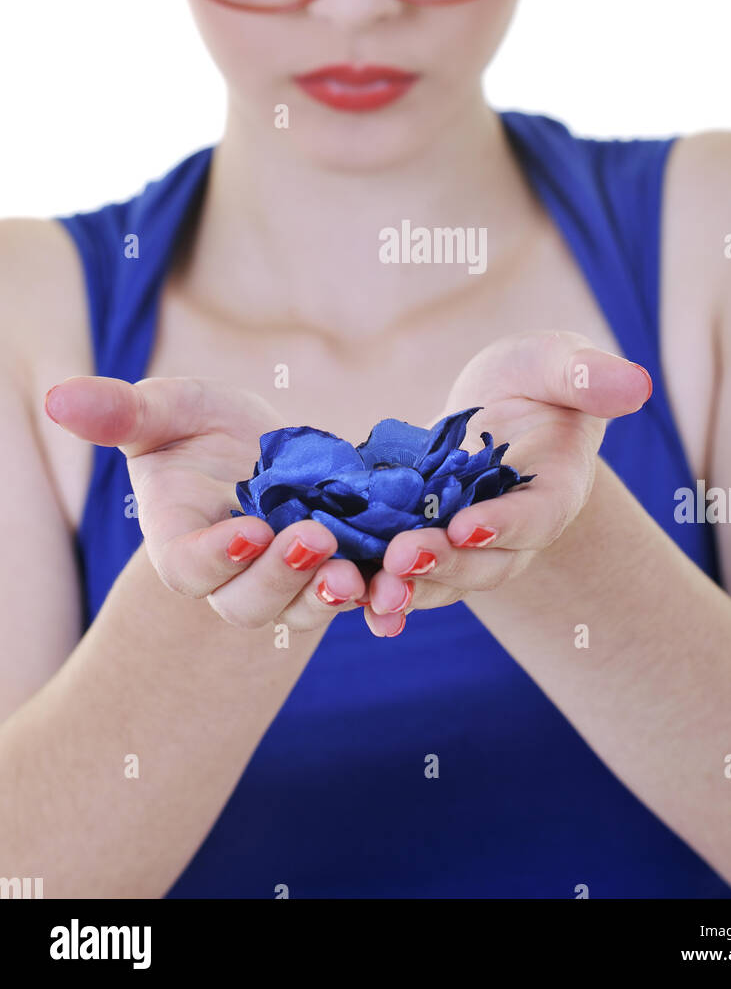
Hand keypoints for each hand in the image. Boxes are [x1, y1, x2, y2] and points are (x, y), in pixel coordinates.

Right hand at [44, 376, 368, 632]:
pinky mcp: (341, 574)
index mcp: (184, 543)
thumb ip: (122, 412)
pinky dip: (378, 603)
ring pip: (304, 610)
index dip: (216, 556)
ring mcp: (290, 583)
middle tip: (316, 538)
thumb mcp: (168, 410)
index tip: (248, 530)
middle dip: (281, 578)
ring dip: (330, 597)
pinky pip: (359, 601)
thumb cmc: (203, 428)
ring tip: (357, 573)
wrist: (268, 449)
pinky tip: (396, 593)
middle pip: (249, 604)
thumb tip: (59, 396)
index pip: (191, 568)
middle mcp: (236, 576)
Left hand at [361, 331, 652, 633]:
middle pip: (487, 563)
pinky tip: (354, 604)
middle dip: (446, 566)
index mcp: (556, 489)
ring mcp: (469, 544)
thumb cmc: (540, 379)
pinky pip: (407, 577)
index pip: (537, 516)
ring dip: (410, 591)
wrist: (503, 405)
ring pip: (445, 581)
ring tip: (374, 594)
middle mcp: (515, 531)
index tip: (465, 528)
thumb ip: (588, 375)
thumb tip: (636, 382)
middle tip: (403, 559)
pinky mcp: (426, 542)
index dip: (504, 525)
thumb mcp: (558, 363)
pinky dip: (383, 593)